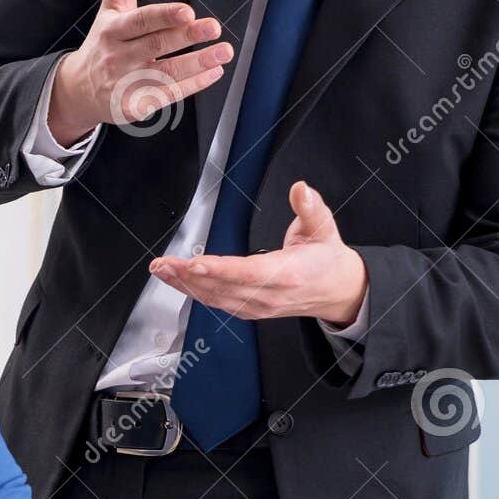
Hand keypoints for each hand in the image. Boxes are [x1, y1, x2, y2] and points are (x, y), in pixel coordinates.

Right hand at [47, 0, 232, 144]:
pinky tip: (214, 72)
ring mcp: (127, 83)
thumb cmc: (103, 42)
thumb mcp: (110, 7)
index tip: (188, 11)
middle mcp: (119, 56)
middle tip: (215, 28)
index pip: (141, 21)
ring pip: (166, 73)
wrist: (79, 90)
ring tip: (224, 52)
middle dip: (187, 37)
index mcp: (114, 29)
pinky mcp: (135, 106)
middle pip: (156, 46)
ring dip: (197, 64)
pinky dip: (192, 85)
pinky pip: (168, 95)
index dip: (164, 17)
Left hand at [151, 180, 368, 325]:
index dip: (220, 270)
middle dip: (189, 277)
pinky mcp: (249, 310)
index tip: (195, 264)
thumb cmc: (326, 258)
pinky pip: (217, 303)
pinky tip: (177, 281)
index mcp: (289, 275)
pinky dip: (195, 293)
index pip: (249, 274)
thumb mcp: (324, 227)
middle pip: (224, 288)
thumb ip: (310, 207)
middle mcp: (270, 296)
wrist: (336, 290)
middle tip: (163, 263)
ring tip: (162, 270)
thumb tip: (300, 189)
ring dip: (185, 285)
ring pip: (215, 299)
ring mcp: (258, 307)